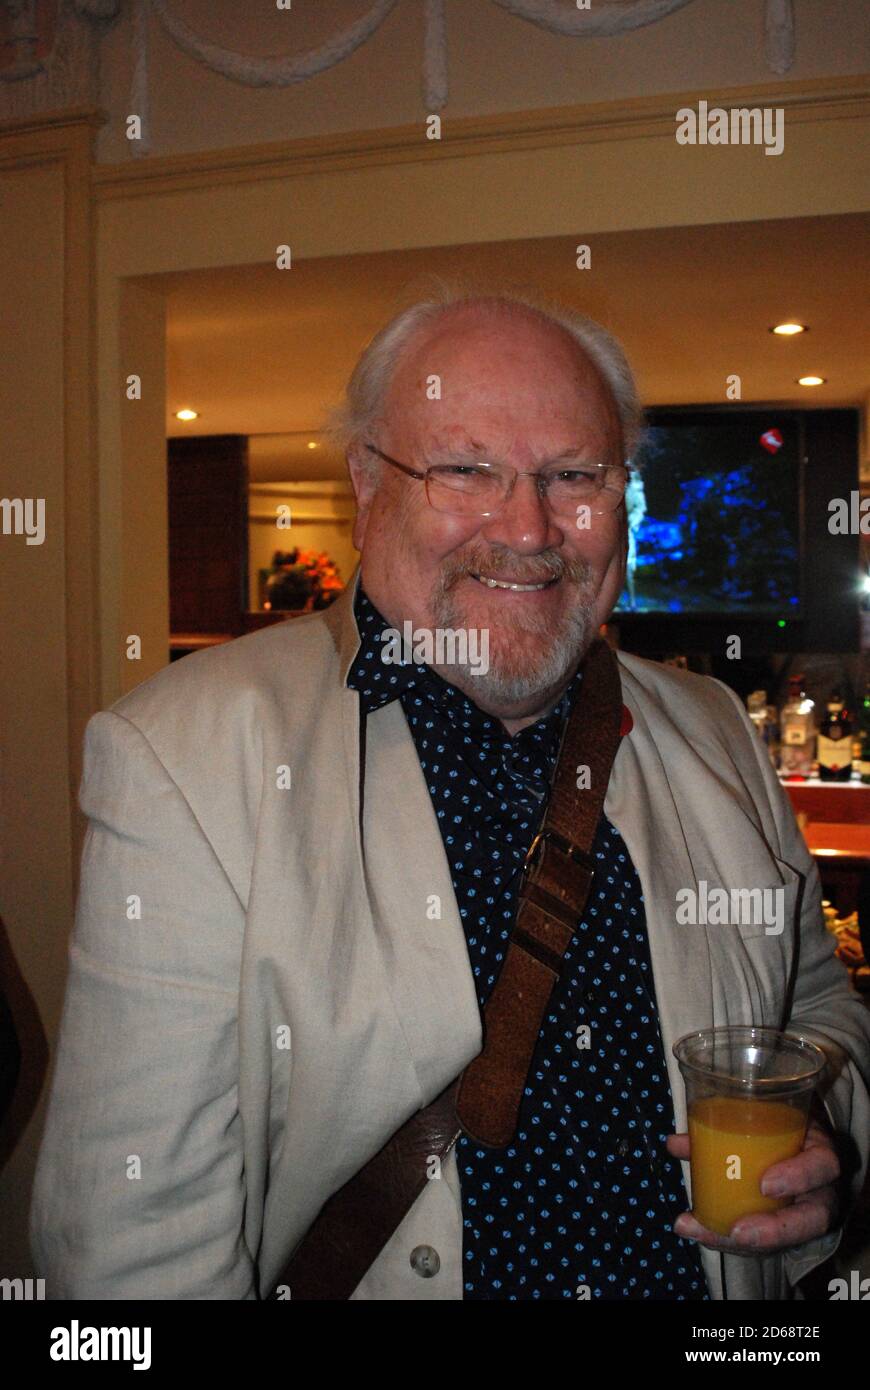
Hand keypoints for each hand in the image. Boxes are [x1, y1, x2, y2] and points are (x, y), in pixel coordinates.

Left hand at [666, 1116, 840, 1255]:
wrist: (797, 1140)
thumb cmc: (779, 1126)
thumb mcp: (765, 1116)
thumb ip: (724, 1125)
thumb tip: (676, 1144)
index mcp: (820, 1152)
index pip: (824, 1166)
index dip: (798, 1177)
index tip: (764, 1184)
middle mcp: (820, 1189)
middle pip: (812, 1220)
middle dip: (774, 1231)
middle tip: (736, 1232)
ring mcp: (803, 1212)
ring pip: (782, 1238)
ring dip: (735, 1240)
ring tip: (695, 1229)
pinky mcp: (783, 1227)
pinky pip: (759, 1241)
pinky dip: (723, 1236)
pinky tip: (692, 1228)